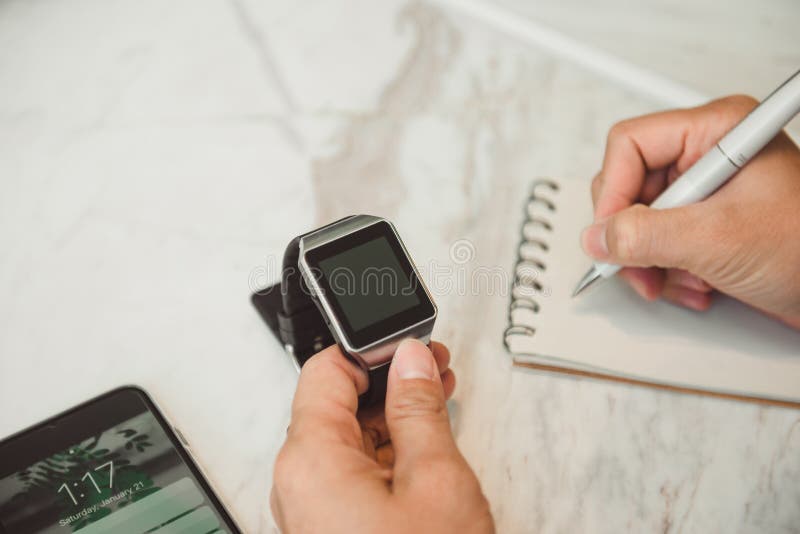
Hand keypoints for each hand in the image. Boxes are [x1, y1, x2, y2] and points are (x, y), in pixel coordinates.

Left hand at [270, 339, 493, 533]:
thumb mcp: (435, 480)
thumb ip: (420, 409)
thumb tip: (411, 361)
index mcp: (310, 460)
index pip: (326, 369)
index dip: (372, 350)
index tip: (409, 345)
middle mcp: (299, 484)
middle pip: (337, 403)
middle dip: (387, 381)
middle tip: (432, 367)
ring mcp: (314, 509)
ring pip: (349, 438)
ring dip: (392, 416)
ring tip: (437, 399)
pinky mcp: (332, 524)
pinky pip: (353, 471)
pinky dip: (387, 452)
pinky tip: (424, 442)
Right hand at [583, 95, 799, 328]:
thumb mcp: (717, 240)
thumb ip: (647, 236)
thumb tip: (597, 237)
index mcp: (716, 131)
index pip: (630, 144)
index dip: (613, 191)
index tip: (610, 234)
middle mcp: (707, 156)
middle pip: (630, 185)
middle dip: (632, 235)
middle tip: (638, 267)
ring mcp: (706, 191)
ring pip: (640, 219)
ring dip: (652, 261)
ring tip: (680, 281)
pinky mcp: (706, 222)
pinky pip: (659, 241)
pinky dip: (669, 271)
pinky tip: (697, 285)